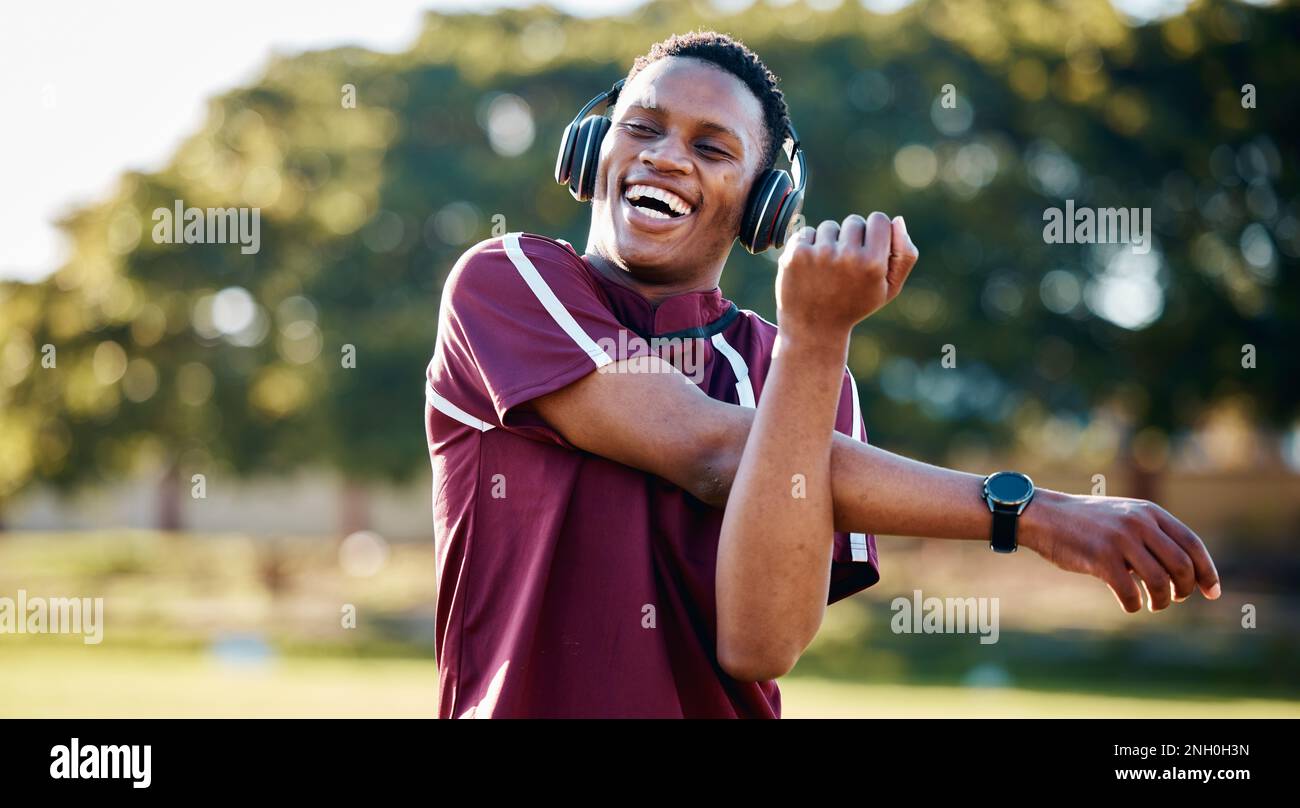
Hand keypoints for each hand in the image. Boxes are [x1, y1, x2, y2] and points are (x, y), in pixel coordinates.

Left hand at [776, 212, 917, 337]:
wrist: (814, 328)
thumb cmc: (854, 305)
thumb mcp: (889, 288)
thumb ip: (904, 255)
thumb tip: (897, 220)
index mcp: (873, 263)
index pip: (879, 219)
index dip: (874, 233)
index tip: (867, 250)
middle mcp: (847, 257)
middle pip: (854, 221)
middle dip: (851, 239)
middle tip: (845, 266)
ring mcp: (819, 254)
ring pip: (830, 226)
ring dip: (829, 242)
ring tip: (827, 269)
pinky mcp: (796, 254)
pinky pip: (807, 232)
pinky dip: (808, 246)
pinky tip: (809, 268)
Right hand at [1021, 489, 1221, 612]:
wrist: (1043, 516)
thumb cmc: (1085, 523)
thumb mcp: (1123, 517)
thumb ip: (1151, 534)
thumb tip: (1184, 572)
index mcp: (1149, 512)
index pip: (1192, 544)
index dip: (1208, 571)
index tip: (1213, 592)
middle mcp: (1139, 523)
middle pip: (1182, 566)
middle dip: (1185, 589)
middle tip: (1176, 598)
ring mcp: (1121, 540)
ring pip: (1160, 582)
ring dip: (1162, 601)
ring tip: (1153, 604)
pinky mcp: (1101, 558)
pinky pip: (1130, 592)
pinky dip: (1135, 605)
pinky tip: (1130, 604)